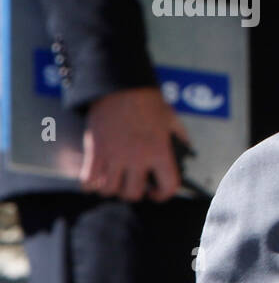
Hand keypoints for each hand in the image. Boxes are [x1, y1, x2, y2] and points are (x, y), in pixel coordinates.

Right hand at [80, 87, 189, 201]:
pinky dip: (90, 184)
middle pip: (133, 194)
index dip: (163, 195)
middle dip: (133, 193)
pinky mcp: (94, 152)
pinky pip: (88, 181)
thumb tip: (186, 150)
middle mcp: (137, 158)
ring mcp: (114, 156)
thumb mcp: (171, 119)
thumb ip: (180, 137)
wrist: (119, 87)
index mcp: (160, 152)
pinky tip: (95, 177)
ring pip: (110, 190)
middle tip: (132, 185)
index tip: (156, 193)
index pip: (168, 186)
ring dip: (112, 188)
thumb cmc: (147, 102)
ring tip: (114, 180)